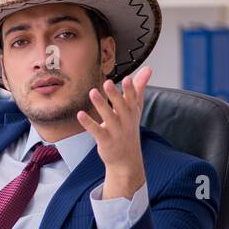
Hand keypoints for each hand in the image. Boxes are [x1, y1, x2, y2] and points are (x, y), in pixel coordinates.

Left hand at [77, 66, 151, 199]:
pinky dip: (88, 123)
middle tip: (107, 82)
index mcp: (132, 112)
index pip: (133, 99)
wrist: (126, 159)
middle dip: (115, 95)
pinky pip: (96, 131)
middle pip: (121, 107)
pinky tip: (80, 114)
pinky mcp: (105, 141)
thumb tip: (148, 69)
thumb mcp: (135, 109)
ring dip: (101, 105)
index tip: (128, 78)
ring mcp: (116, 132)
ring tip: (92, 92)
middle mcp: (125, 121)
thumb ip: (139, 89)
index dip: (131, 90)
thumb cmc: (129, 129)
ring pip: (108, 117)